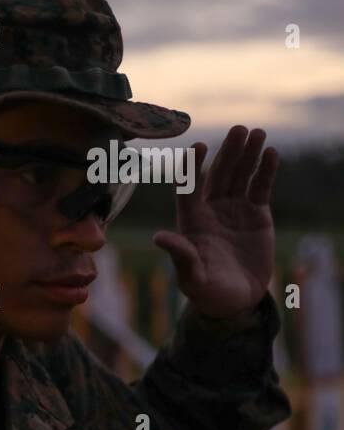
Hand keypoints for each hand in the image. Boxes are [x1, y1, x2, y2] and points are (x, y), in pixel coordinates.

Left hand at [152, 125, 277, 320]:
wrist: (235, 299)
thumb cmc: (207, 291)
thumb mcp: (192, 277)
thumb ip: (181, 255)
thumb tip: (158, 238)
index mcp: (190, 221)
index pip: (189, 187)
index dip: (192, 167)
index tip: (198, 146)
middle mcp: (211, 209)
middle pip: (218, 174)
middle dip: (228, 152)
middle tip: (239, 129)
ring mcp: (234, 209)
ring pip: (240, 175)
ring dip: (247, 154)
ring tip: (256, 132)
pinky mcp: (256, 214)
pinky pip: (260, 187)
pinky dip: (265, 170)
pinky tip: (270, 152)